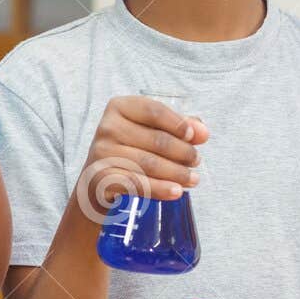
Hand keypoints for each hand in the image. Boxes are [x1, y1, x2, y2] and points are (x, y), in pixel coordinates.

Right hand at [75, 96, 209, 216]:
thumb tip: (202, 132)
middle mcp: (108, 127)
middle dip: (183, 152)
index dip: (179, 124)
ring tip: (193, 179)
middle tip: (196, 161)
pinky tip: (176, 191)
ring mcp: (102, 152)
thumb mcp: (148, 131)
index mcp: (120, 107)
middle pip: (157, 139)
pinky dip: (161, 189)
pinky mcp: (102, 177)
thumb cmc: (129, 150)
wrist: (97, 181)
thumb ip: (177, 127)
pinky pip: (138, 184)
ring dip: (177, 173)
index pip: (154, 111)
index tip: (196, 137)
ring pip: (150, 163)